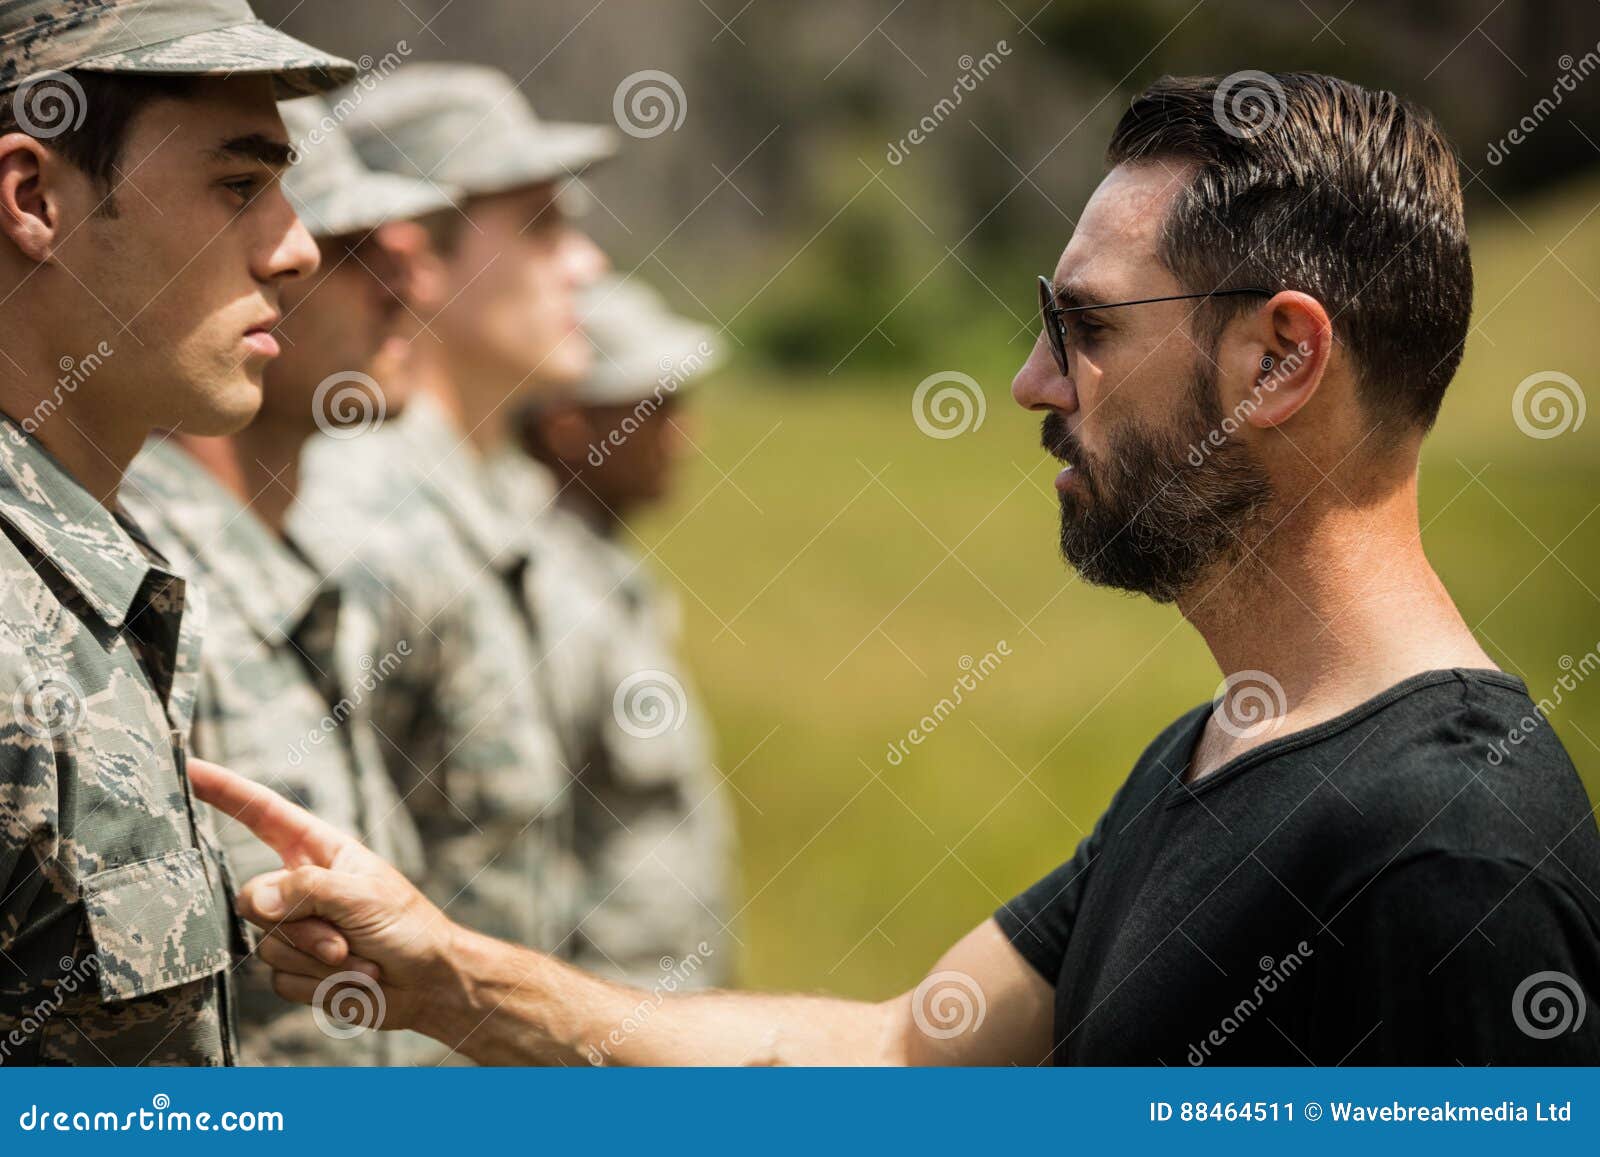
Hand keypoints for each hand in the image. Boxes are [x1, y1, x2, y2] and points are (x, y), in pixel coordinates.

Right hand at [188, 759, 461, 1034]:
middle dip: (302, 928)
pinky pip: (279, 980)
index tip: (188, 768)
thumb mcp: (363, 897)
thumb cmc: (407, 927)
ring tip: (358, 959)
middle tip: (345, 940)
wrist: (427, 984)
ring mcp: (295, 928)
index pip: (261, 815)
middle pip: (255, 901)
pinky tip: (350, 980)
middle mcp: (300, 886)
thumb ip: (309, 890)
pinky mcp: (295, 967)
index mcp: (318, 852)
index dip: (224, 791)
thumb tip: (257, 899)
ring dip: (317, 960)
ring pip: (268, 947)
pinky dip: (318, 986)